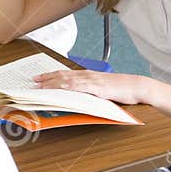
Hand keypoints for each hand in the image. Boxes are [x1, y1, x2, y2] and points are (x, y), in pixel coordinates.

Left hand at [34, 70, 150, 105]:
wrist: (138, 87)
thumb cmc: (121, 89)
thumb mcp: (101, 89)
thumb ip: (88, 91)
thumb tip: (75, 97)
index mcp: (87, 75)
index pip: (64, 74)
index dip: (49, 76)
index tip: (37, 78)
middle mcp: (87, 76)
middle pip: (62, 76)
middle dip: (46, 79)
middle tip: (32, 82)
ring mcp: (92, 81)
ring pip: (67, 81)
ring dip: (52, 84)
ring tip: (39, 87)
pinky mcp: (98, 88)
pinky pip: (79, 88)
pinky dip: (67, 88)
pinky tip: (59, 90)